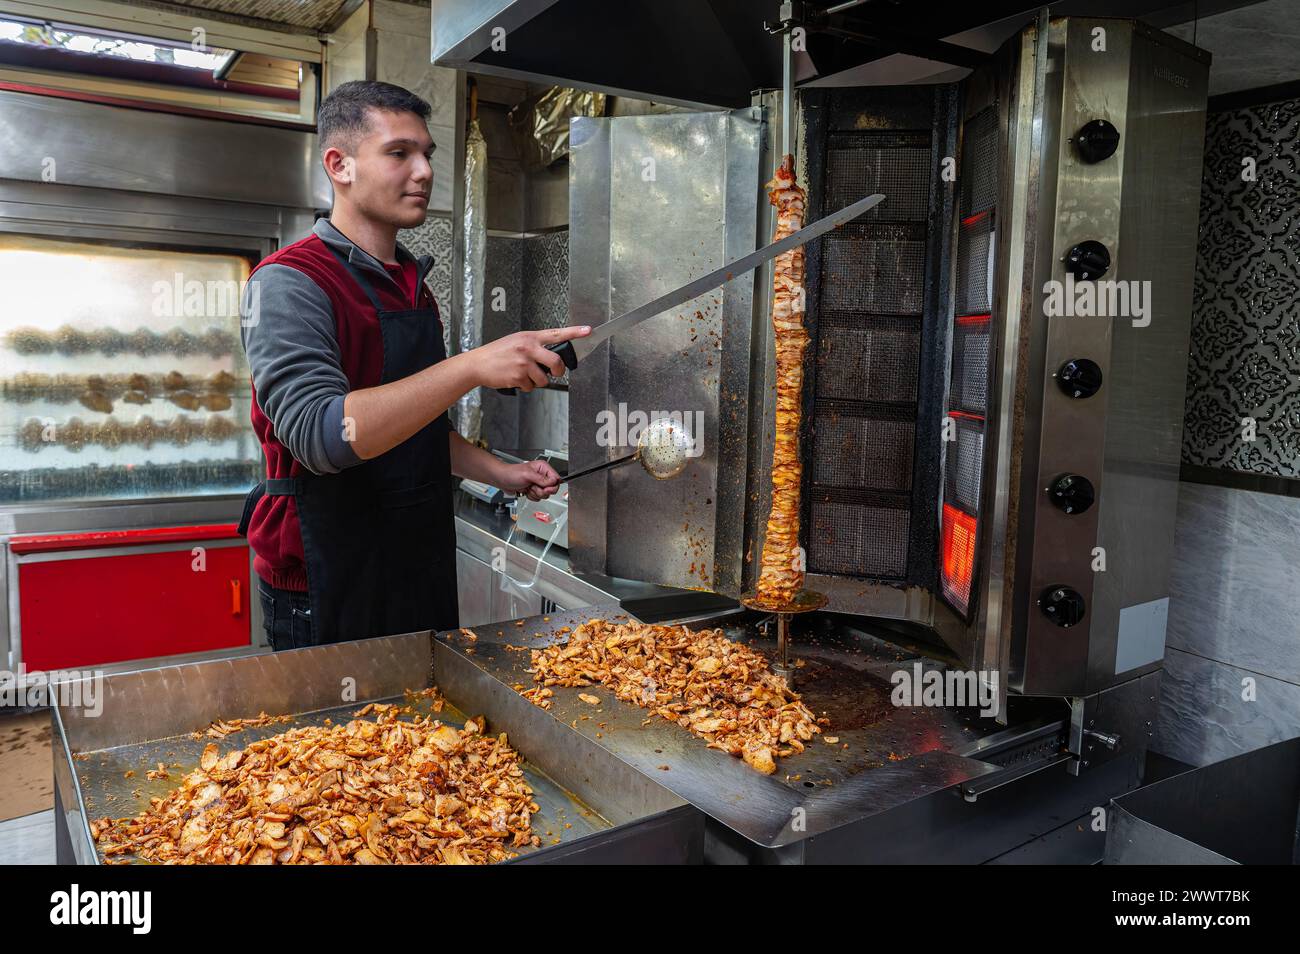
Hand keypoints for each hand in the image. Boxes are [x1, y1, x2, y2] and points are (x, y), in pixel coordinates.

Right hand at [468, 326, 590, 391]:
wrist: (478, 363)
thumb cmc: (497, 353)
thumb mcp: (516, 341)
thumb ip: (534, 345)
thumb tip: (550, 356)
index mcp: (530, 337)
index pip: (556, 333)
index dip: (575, 332)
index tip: (588, 330)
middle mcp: (528, 348)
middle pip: (556, 363)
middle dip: (558, 372)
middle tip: (555, 374)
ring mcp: (524, 363)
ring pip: (544, 379)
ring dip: (536, 381)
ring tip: (524, 375)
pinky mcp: (518, 376)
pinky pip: (531, 386)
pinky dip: (525, 386)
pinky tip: (515, 379)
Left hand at [495, 460, 561, 500]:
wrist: (502, 479)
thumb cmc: (511, 473)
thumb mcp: (528, 475)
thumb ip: (542, 479)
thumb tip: (553, 482)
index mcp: (543, 468)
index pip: (556, 479)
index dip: (552, 486)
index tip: (545, 488)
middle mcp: (542, 475)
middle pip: (552, 489)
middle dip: (541, 491)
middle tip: (533, 487)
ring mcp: (537, 483)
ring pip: (544, 495)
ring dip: (535, 494)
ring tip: (528, 487)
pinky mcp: (533, 490)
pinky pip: (538, 497)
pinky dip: (531, 496)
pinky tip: (526, 491)